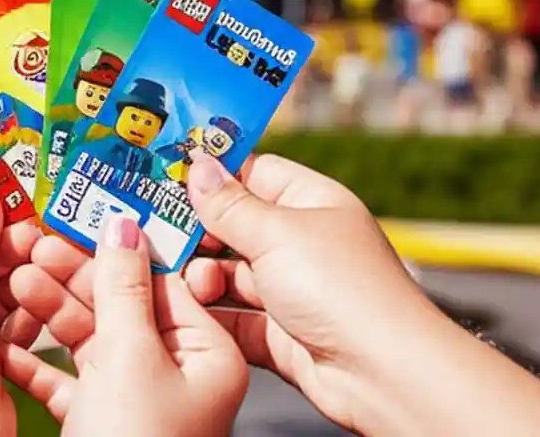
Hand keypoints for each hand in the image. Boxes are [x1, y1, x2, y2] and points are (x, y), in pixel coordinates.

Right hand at [4, 215, 247, 436]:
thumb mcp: (133, 356)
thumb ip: (124, 287)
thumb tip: (122, 227)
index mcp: (209, 352)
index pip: (163, 276)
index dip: (118, 242)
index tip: (80, 213)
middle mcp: (180, 373)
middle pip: (123, 303)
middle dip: (73, 274)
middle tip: (33, 244)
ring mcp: (140, 400)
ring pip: (93, 336)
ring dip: (50, 308)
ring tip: (14, 280)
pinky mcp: (104, 422)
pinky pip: (71, 378)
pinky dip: (39, 358)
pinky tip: (6, 337)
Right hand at [184, 151, 539, 436]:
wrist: (382, 373)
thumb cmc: (344, 290)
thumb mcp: (277, 233)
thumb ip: (229, 204)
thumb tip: (198, 165)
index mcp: (312, 202)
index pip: (254, 172)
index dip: (213, 172)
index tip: (166, 171)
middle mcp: (302, 243)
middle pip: (235, 225)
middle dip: (197, 230)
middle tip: (157, 230)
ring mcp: (291, 289)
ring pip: (228, 274)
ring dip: (202, 276)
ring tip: (189, 281)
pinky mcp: (279, 333)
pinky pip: (233, 317)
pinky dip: (210, 315)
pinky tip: (189, 312)